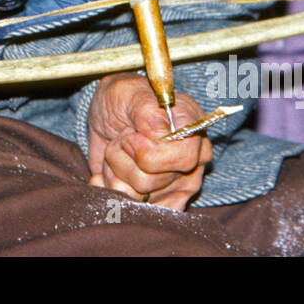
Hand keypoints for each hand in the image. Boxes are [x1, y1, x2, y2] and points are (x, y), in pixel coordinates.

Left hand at [86, 73, 212, 210]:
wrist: (112, 110)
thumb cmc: (123, 98)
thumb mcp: (128, 92)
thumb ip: (146, 110)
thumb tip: (160, 133)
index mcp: (193, 129)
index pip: (182, 159)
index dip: (146, 152)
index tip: (129, 135)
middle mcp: (194, 161)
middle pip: (150, 182)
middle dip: (122, 160)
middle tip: (121, 140)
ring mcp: (180, 185)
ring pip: (136, 197)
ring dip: (114, 173)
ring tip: (117, 152)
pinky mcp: (163, 201)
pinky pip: (133, 210)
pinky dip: (111, 190)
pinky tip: (109, 172)